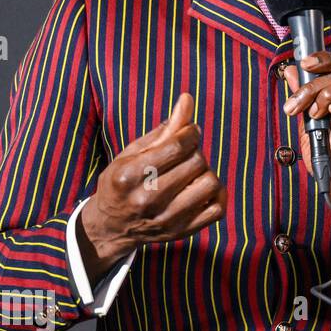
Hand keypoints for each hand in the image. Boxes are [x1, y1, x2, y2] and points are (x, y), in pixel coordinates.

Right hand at [78, 93, 226, 278]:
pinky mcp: (183, 232)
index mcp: (129, 175)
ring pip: (210, 183)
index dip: (190, 133)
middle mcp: (147, 199)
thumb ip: (164, 128)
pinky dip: (216, 195)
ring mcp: (167, 219)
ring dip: (206, 173)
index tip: (189, 132)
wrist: (112, 227)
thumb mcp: (133, 153)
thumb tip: (188, 99)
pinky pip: (218, 208)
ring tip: (191, 174)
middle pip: (197, 162)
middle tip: (184, 156)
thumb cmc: (123, 182)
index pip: (177, 145)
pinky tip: (200, 190)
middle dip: (195, 152)